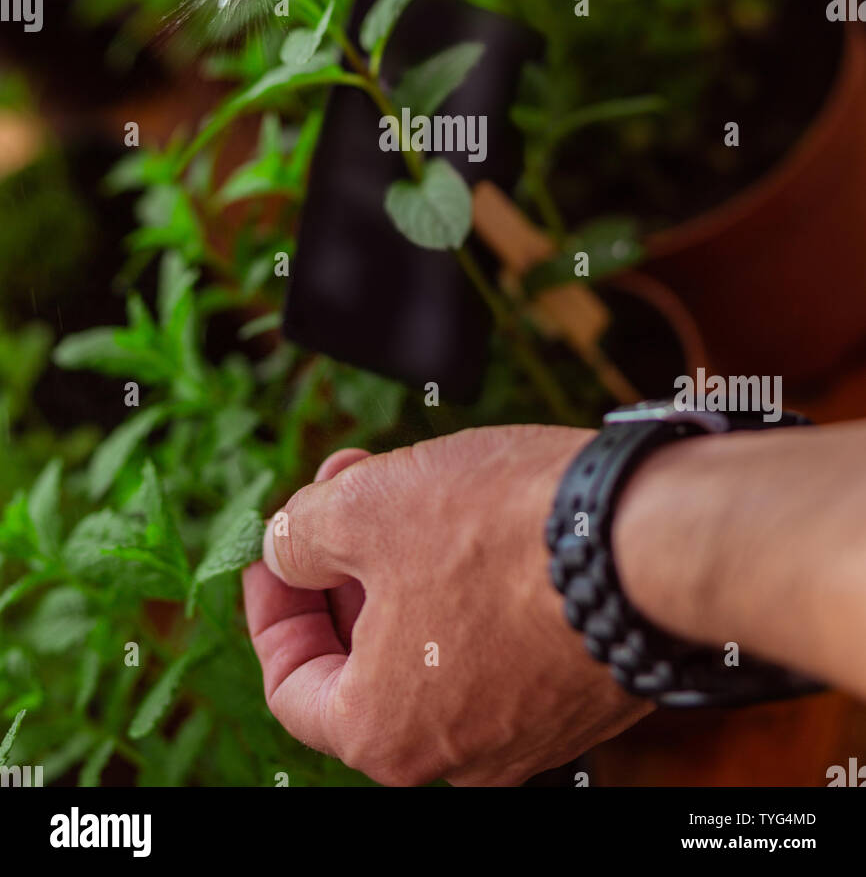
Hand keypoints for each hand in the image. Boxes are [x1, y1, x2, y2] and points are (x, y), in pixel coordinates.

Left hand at [243, 425, 650, 786]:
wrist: (651, 538)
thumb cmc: (502, 529)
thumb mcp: (365, 507)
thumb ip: (298, 536)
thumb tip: (286, 549)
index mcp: (384, 732)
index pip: (293, 685)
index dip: (273, 604)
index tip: (278, 547)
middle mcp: (455, 755)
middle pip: (365, 658)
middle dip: (345, 563)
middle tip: (346, 485)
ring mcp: (528, 728)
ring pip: (433, 642)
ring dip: (406, 562)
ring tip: (410, 481)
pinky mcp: (580, 691)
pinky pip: (500, 643)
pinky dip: (471, 584)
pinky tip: (477, 514)